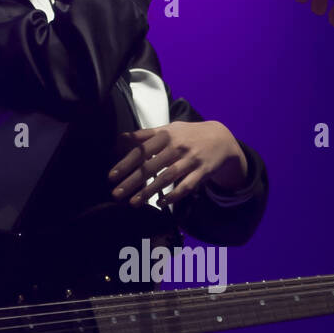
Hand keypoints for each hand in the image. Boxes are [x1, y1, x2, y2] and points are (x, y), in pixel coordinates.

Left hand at [109, 121, 247, 207]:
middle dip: (132, 181)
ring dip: (149, 191)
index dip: (125, 163)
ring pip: (167, 177)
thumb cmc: (188, 135)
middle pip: (151, 166)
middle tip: (116, 194)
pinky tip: (160, 203)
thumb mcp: (169, 129)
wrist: (221, 138)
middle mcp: (177, 146)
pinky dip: (173, 195)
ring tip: (133, 203)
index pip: (141, 150)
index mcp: (166, 135)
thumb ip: (146, 134)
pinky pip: (187, 186)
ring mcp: (191, 159)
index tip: (112, 177)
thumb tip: (121, 138)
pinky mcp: (203, 171)